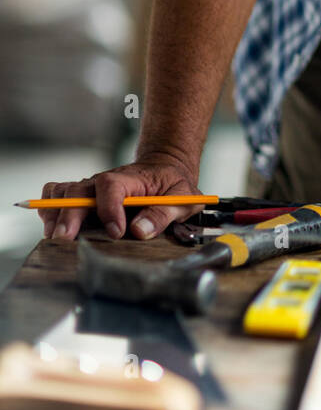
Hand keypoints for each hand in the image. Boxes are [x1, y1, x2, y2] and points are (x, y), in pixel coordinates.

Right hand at [38, 153, 202, 242]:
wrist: (164, 170)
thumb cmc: (172, 185)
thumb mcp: (182, 197)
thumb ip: (164, 213)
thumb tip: (140, 230)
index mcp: (131, 179)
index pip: (111, 185)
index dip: (109, 208)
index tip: (115, 232)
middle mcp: (105, 181)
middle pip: (79, 190)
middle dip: (70, 215)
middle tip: (65, 239)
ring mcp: (92, 189)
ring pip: (64, 191)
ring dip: (55, 212)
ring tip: (54, 237)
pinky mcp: (84, 197)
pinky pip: (58, 194)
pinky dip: (50, 208)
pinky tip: (52, 227)